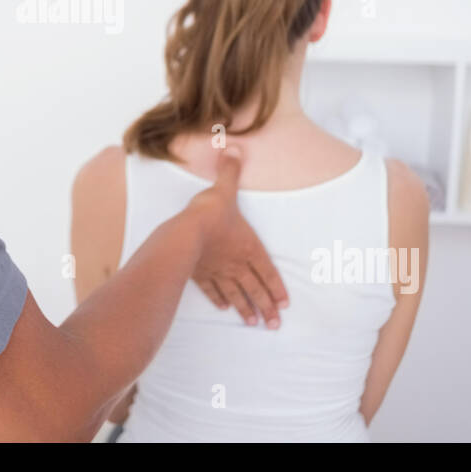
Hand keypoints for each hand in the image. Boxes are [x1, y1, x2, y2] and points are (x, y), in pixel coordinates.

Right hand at [182, 146, 289, 327]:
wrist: (186, 233)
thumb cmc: (210, 213)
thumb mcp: (225, 188)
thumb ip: (230, 170)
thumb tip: (233, 146)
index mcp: (248, 246)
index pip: (267, 271)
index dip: (276, 287)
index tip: (284, 305)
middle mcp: (236, 263)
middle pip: (255, 289)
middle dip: (266, 307)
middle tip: (274, 325)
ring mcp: (218, 272)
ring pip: (236, 295)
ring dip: (246, 310)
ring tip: (254, 324)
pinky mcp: (200, 276)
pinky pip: (212, 291)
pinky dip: (220, 299)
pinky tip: (224, 307)